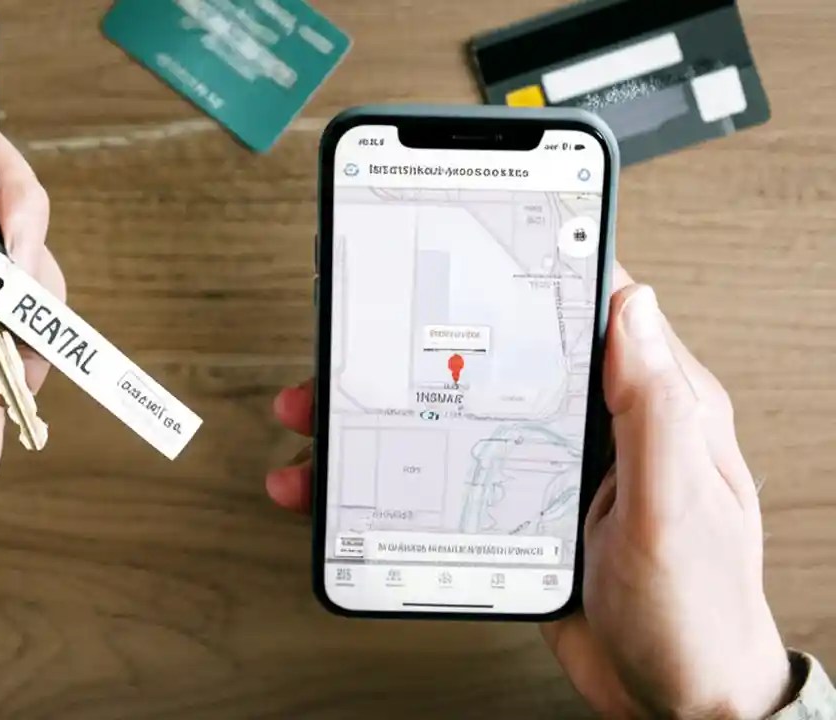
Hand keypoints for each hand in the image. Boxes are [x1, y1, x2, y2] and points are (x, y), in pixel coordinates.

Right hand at [267, 264, 793, 717]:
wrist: (675, 703)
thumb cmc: (697, 611)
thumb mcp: (675, 505)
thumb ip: (652, 407)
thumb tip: (632, 305)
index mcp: (648, 407)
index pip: (589, 309)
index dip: (532, 268)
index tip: (470, 241)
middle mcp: (592, 429)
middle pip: (492, 360)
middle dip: (414, 349)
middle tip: (354, 348)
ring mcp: (545, 471)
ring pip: (450, 417)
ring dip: (380, 417)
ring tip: (318, 421)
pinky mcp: (511, 514)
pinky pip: (438, 477)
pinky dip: (382, 480)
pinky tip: (343, 489)